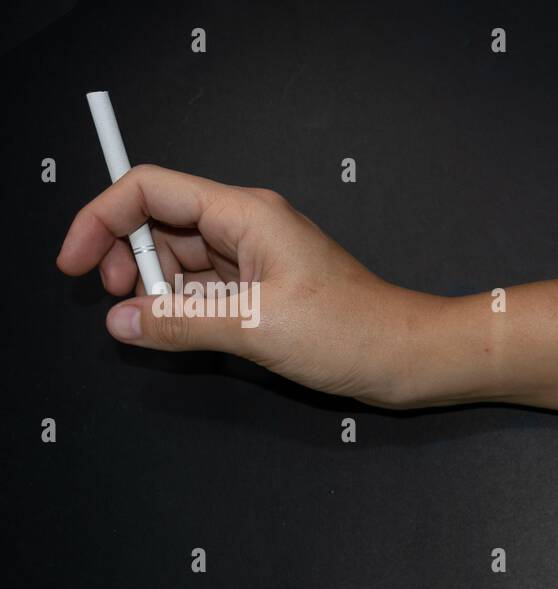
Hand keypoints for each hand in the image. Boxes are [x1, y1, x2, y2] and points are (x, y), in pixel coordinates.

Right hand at [56, 165, 460, 408]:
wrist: (410, 357)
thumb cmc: (356, 331)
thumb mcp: (257, 327)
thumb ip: (183, 322)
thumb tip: (125, 320)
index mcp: (246, 214)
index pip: (150, 190)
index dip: (103, 219)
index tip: (74, 263)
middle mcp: (249, 228)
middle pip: (161, 225)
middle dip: (130, 263)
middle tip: (122, 307)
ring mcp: (259, 260)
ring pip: (183, 262)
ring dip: (160, 292)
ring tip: (161, 327)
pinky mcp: (267, 291)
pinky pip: (209, 290)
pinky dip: (187, 309)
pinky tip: (184, 334)